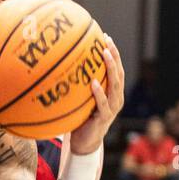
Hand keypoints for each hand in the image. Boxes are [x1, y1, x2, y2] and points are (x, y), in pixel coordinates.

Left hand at [69, 40, 124, 154]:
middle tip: (107, 41)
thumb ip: (78, 84)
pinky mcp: (105, 118)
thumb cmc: (80, 118)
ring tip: (104, 54)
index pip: (116, 68)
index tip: (105, 37)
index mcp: (113, 92)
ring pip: (115, 85)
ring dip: (110, 68)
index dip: (113, 53)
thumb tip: (59, 64)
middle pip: (119, 73)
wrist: (84, 143)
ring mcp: (112, 108)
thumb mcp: (80, 98)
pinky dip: (99, 92)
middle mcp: (116, 98)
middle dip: (114, 55)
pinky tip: (93, 82)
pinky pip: (103, 103)